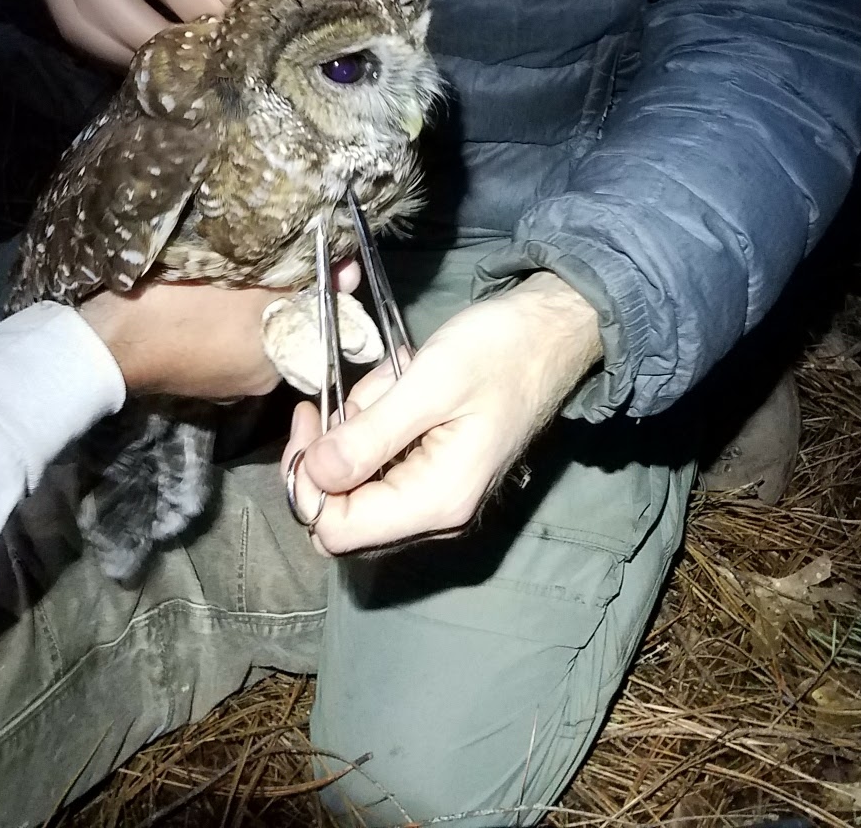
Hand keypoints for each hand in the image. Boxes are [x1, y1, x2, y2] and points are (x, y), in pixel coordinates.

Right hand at [31, 0, 244, 62]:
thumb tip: (225, 10)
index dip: (190, 2)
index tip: (221, 30)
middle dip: (152, 35)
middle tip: (189, 57)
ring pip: (78, 11)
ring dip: (121, 47)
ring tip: (161, 62)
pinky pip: (63, 13)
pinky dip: (96, 41)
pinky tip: (129, 51)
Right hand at [82, 261, 360, 398]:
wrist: (106, 339)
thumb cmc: (183, 309)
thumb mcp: (249, 288)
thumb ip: (300, 282)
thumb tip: (348, 273)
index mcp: (275, 369)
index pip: (322, 325)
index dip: (329, 286)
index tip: (333, 253)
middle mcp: (254, 382)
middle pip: (289, 324)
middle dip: (293, 286)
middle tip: (294, 243)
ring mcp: (220, 377)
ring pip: (255, 327)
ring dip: (258, 294)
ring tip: (256, 252)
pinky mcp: (191, 367)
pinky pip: (224, 331)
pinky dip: (229, 306)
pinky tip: (221, 276)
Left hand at [282, 272, 601, 553]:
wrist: (553, 331)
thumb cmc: (499, 351)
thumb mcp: (429, 383)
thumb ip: (370, 435)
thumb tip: (312, 475)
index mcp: (435, 500)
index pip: (336, 530)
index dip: (307, 483)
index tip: (308, 416)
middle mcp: (434, 512)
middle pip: (344, 514)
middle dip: (328, 454)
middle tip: (334, 397)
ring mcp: (438, 493)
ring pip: (360, 483)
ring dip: (357, 429)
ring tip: (389, 379)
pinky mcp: (438, 469)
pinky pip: (384, 461)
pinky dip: (378, 423)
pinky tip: (399, 383)